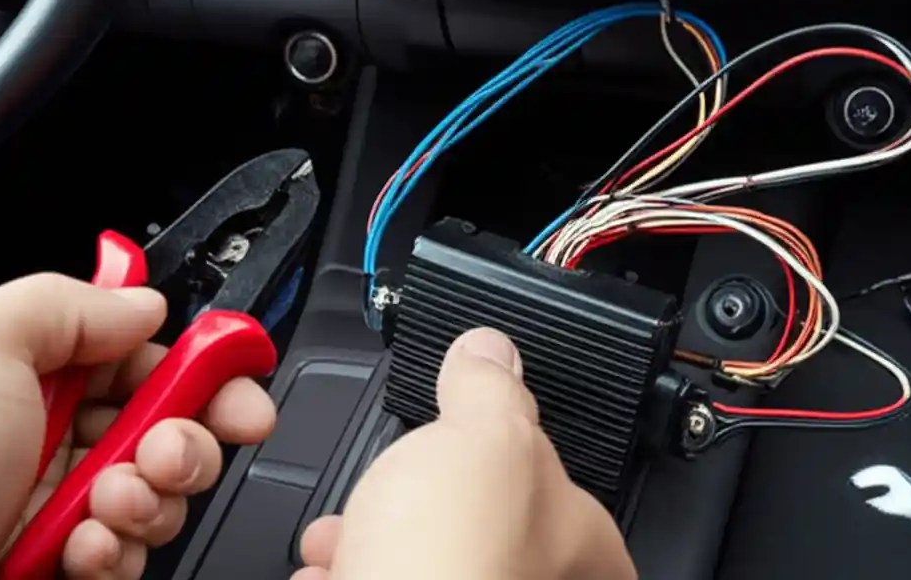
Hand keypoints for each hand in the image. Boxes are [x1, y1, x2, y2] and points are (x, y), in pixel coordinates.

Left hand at [0, 274, 276, 578]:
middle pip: (166, 420)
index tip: (239, 372)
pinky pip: (129, 551)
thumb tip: (142, 302)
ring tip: (105, 506)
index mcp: (21, 371)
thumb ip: (69, 304)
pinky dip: (116, 551)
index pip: (138, 351)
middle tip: (169, 447)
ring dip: (149, 497)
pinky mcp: (62, 565)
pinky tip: (80, 550)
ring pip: (158, 490)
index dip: (197, 360)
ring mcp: (53, 506)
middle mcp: (41, 435)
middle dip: (188, 434)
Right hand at [296, 328, 636, 579]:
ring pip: (426, 571)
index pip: (583, 508)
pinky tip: (327, 571)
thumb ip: (491, 389)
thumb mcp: (484, 433)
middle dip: (430, 505)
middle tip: (403, 484)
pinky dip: (349, 578)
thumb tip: (491, 353)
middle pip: (489, 537)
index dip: (540, 473)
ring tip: (341, 531)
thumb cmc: (458, 562)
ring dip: (374, 543)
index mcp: (578, 542)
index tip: (501, 452)